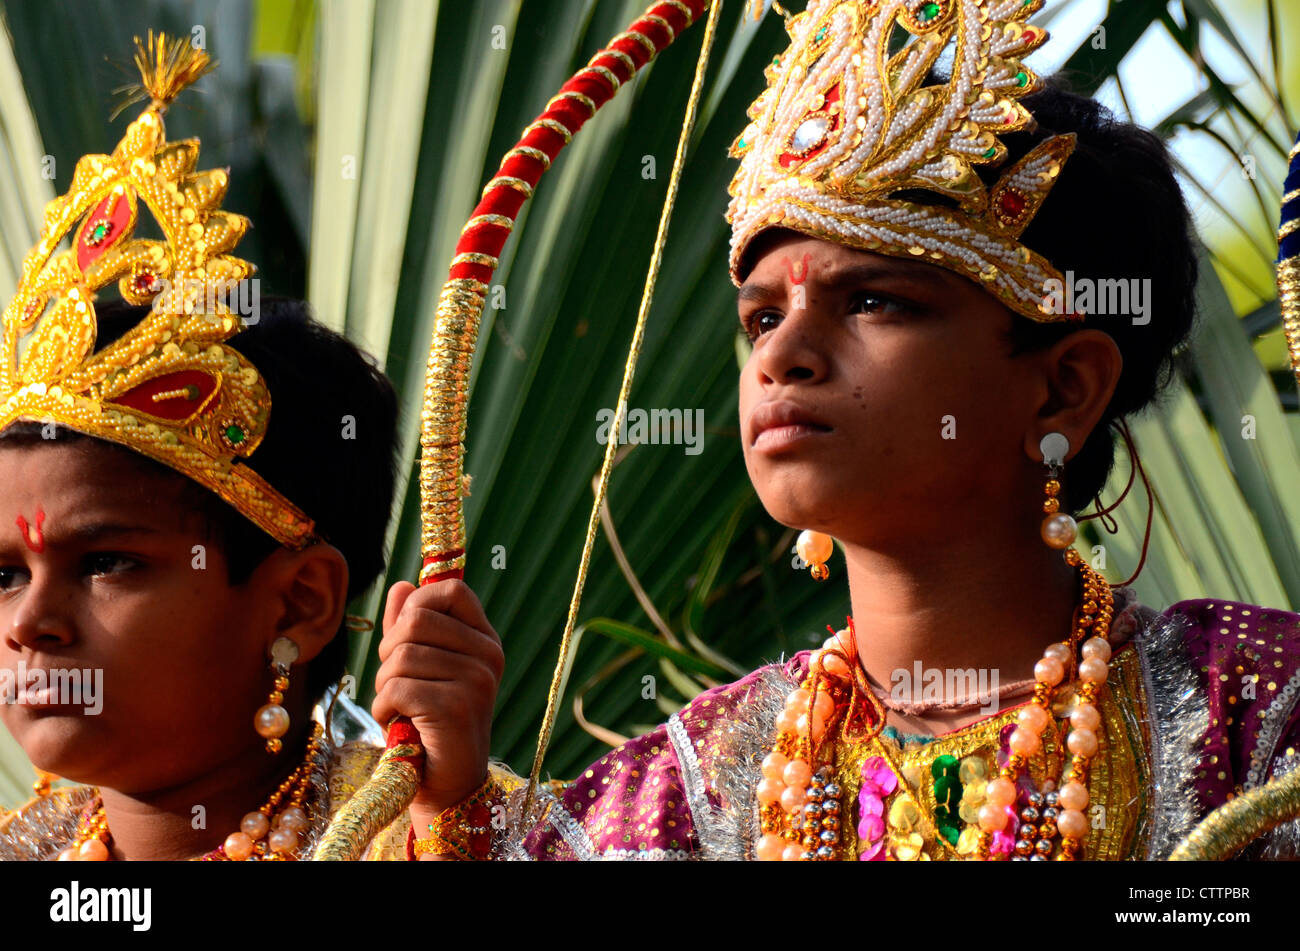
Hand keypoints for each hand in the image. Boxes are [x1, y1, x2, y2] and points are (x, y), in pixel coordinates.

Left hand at [371, 579, 503, 838]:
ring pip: (402, 655)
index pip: (452, 590)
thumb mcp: (422, 668)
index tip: (406, 635)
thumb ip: (410, 627)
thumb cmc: (430, 724)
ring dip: (384, 684)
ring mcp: (477, 680)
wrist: (446, 786)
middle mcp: (488, 656)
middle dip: (390, 650)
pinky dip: (385, 707)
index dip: (418, 603)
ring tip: (398, 707)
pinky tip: (398, 722)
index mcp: (485, 640)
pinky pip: (398, 687)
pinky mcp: (456, 707)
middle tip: (396, 683)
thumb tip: (401, 585)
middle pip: (416, 619)